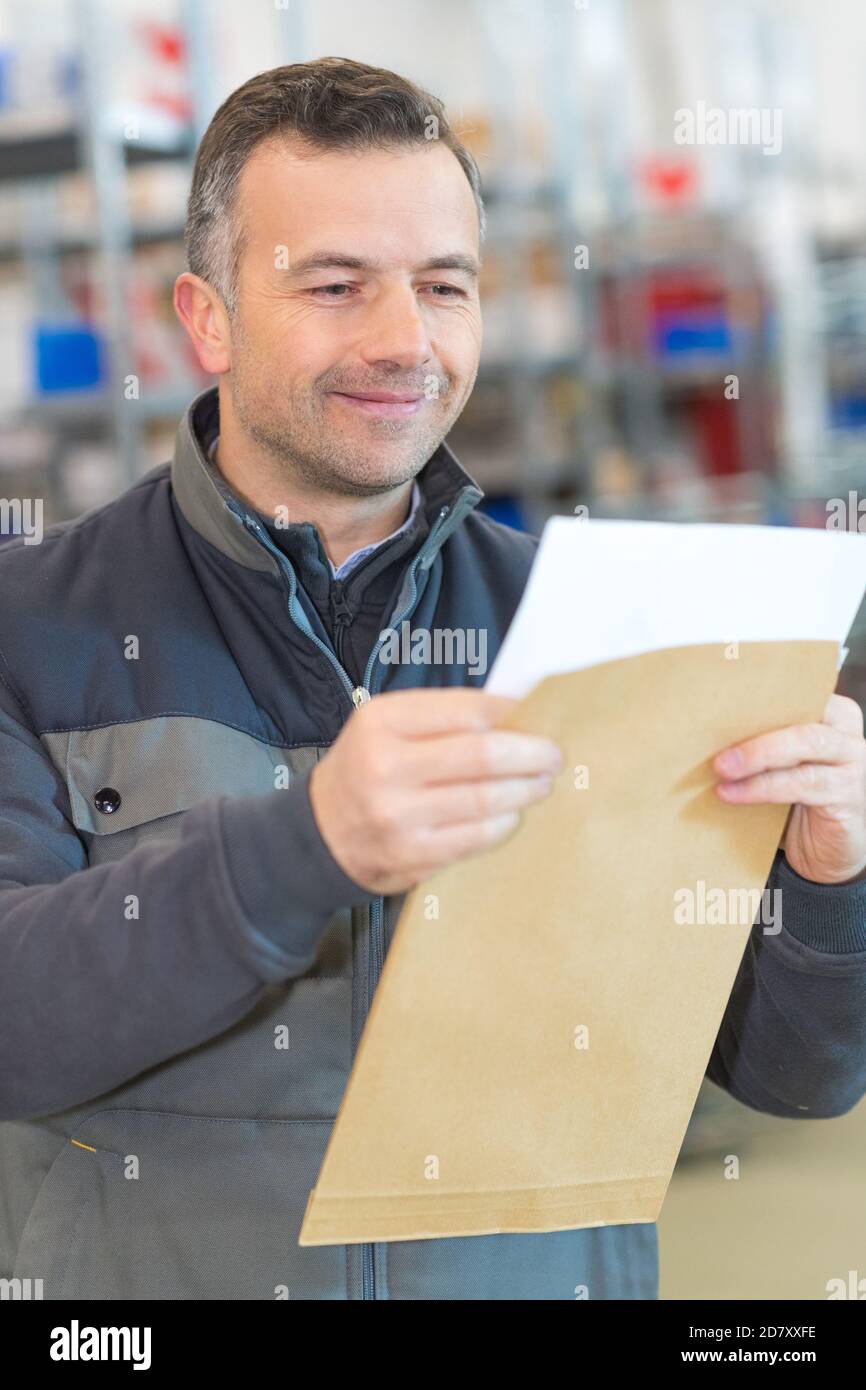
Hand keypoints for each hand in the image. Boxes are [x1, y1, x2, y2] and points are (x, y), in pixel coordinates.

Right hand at [309, 689, 562, 893]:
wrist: (319, 833)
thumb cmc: (366, 768)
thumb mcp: (385, 726)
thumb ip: (441, 717)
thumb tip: (514, 714)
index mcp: (382, 722)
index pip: (466, 711)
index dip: (510, 712)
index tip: (535, 715)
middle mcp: (386, 766)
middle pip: (483, 756)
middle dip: (530, 754)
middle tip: (553, 755)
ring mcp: (399, 815)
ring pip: (486, 799)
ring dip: (525, 790)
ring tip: (541, 783)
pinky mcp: (413, 854)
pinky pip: (477, 837)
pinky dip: (505, 823)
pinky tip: (512, 814)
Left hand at [712, 694, 865, 884]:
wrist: (826, 853)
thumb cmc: (797, 803)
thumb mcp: (778, 766)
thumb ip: (759, 743)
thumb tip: (703, 730)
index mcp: (829, 715)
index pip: (795, 692)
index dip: (759, 693)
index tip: (719, 699)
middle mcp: (846, 733)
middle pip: (803, 715)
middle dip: (756, 730)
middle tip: (717, 750)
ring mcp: (853, 762)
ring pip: (806, 743)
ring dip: (757, 757)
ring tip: (721, 770)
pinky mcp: (849, 794)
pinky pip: (804, 782)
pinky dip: (762, 788)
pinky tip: (732, 794)